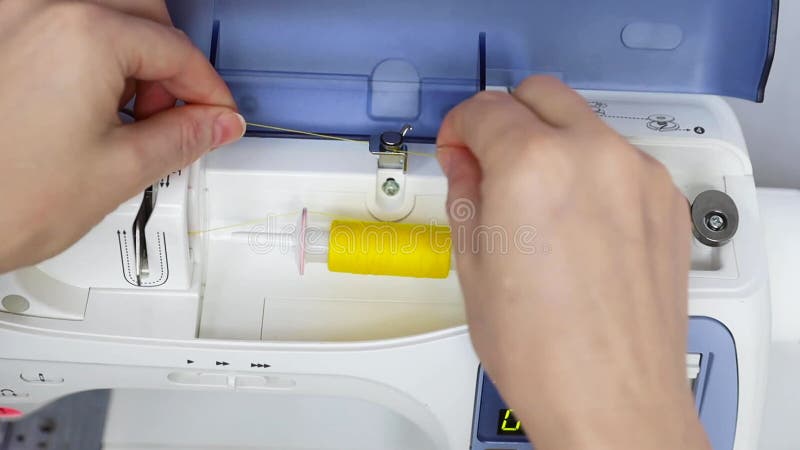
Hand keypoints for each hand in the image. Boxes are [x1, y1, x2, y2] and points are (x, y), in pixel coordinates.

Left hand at [0, 1, 244, 272]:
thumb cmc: (4, 201)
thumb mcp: (121, 171)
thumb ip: (183, 137)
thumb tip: (217, 123)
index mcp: (83, 35)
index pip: (176, 51)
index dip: (209, 92)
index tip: (217, 118)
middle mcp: (41, 11)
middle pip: (142, 15)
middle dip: (170, 66)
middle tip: (176, 115)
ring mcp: (10, 21)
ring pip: (102, 15)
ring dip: (131, 57)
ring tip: (127, 116)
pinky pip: (60, 27)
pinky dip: (90, 55)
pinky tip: (91, 103)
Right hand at [437, 77, 707, 449]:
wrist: (612, 400)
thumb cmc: (544, 352)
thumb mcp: (474, 266)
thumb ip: (466, 195)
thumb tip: (466, 165)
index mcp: (534, 167)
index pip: (485, 109)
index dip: (458, 128)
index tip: (457, 149)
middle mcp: (594, 157)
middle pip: (540, 94)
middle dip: (505, 118)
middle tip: (488, 160)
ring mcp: (639, 176)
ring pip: (583, 122)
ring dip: (550, 142)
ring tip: (532, 199)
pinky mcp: (665, 201)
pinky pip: (618, 158)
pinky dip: (589, 169)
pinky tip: (574, 220)